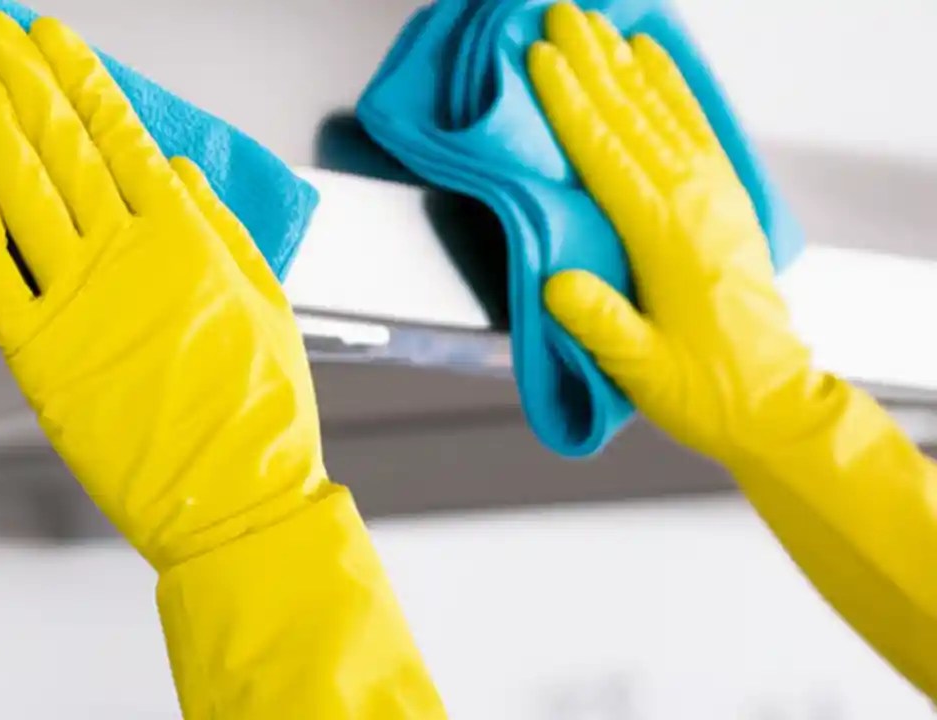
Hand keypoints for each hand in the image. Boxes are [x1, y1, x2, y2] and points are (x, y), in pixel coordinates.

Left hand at [0, 9, 327, 569]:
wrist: (232, 499)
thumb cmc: (259, 412)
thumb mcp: (265, 301)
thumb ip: (219, 226)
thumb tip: (175, 166)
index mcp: (188, 239)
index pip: (121, 137)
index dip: (82, 81)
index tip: (55, 42)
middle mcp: (129, 256)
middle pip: (63, 148)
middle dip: (24, 81)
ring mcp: (79, 301)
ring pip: (22, 194)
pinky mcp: (40, 352)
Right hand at [528, 3, 816, 467]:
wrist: (772, 404)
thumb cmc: (706, 390)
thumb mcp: (642, 368)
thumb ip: (600, 322)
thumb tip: (557, 285)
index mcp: (668, 238)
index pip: (608, 155)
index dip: (571, 105)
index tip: (541, 61)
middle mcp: (695, 204)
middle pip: (634, 118)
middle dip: (594, 63)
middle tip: (560, 17)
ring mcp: (715, 198)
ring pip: (664, 114)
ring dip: (627, 67)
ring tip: (598, 27)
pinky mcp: (725, 203)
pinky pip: (695, 129)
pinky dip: (672, 89)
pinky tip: (654, 63)